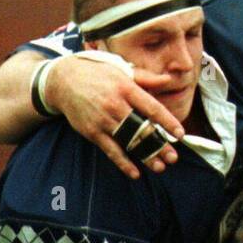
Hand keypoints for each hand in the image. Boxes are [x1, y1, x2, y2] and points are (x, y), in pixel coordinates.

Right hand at [45, 54, 184, 178]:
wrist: (62, 80)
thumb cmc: (97, 73)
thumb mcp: (121, 69)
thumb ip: (145, 78)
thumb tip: (168, 79)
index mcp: (126, 88)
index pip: (151, 107)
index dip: (167, 121)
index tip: (180, 134)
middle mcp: (115, 105)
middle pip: (141, 129)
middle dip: (158, 145)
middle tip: (173, 158)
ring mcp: (103, 120)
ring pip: (128, 142)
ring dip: (145, 157)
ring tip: (160, 167)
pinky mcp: (92, 132)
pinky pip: (111, 151)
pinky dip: (123, 163)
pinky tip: (135, 173)